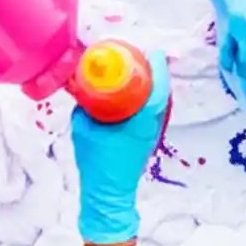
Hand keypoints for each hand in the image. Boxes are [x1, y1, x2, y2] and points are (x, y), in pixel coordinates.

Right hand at [71, 52, 170, 244]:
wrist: (108, 194)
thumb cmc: (97, 163)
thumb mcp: (83, 129)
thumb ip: (85, 106)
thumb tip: (84, 88)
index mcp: (141, 122)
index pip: (157, 90)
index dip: (158, 68)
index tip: (153, 52)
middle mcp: (153, 125)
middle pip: (161, 91)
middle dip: (154, 70)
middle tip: (142, 54)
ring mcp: (153, 133)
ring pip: (159, 101)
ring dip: (152, 83)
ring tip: (139, 67)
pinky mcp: (149, 138)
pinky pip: (153, 111)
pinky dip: (147, 97)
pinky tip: (135, 91)